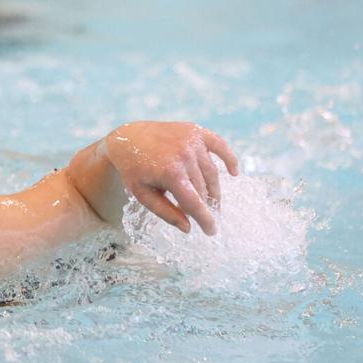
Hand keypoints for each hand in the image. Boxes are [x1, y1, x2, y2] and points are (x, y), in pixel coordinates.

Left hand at [104, 122, 239, 235]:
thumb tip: (188, 227)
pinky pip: (220, 145)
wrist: (128, 137)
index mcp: (170, 173)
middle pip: (203, 189)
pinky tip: (234, 173)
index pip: (195, 203)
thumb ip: (165, 212)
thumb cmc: (134, 169)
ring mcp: (192, 142)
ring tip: (209, 199)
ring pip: (211, 173)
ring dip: (212, 188)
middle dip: (204, 204)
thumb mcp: (142, 194)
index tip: (211, 232)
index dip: (205, 220)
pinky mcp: (196, 131)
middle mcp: (184, 156)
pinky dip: (229, 158)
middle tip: (204, 213)